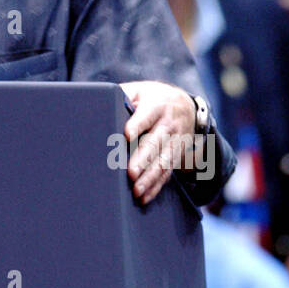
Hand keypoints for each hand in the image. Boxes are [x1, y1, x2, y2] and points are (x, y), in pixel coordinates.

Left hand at [120, 80, 198, 204]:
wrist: (187, 106)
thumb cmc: (154, 98)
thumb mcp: (140, 90)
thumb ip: (123, 96)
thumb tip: (100, 103)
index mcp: (157, 105)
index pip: (147, 115)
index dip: (137, 125)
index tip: (127, 135)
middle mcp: (168, 124)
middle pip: (155, 143)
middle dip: (143, 159)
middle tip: (131, 173)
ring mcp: (175, 142)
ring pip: (163, 161)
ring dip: (150, 178)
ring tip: (136, 190)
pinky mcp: (177, 156)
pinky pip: (167, 173)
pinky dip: (156, 186)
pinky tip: (144, 197)